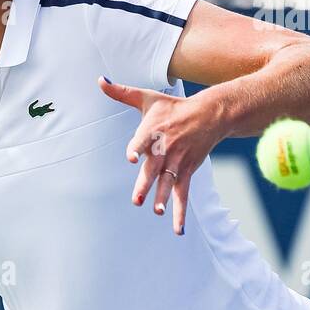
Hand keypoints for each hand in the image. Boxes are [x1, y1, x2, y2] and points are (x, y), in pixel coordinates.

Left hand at [97, 76, 227, 234]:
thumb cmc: (173, 107)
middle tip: (138, 200)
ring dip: (163, 198)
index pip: (143, 141)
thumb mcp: (147, 98)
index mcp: (153, 131)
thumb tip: (99, 80)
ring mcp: (177, 162)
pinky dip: (180, 213)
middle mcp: (165, 149)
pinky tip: (177, 230)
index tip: (132, 158)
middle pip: (154, 169)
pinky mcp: (186, 172)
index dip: (137, 149)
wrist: (209, 114)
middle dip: (146, 185)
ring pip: (167, 183)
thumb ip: (121, 93)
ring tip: (156, 210)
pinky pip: (182, 195)